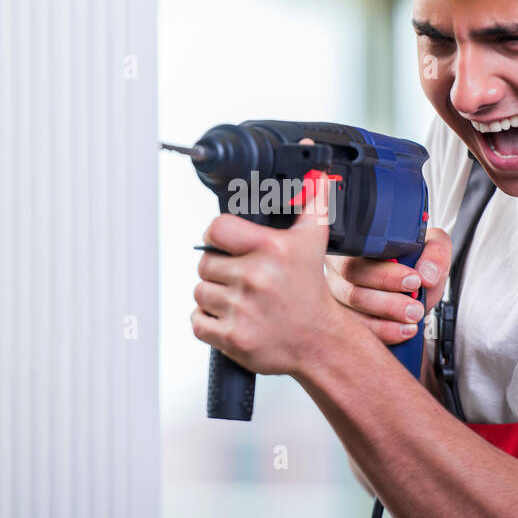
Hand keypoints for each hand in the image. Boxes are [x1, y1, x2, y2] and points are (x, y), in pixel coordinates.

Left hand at [190, 170, 341, 376]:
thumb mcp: (314, 242)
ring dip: (214, 296)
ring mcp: (242, 309)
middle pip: (205, 263)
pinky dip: (208, 321)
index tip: (226, 243)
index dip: (217, 235)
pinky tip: (231, 317)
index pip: (216, 228)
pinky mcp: (232, 337)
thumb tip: (319, 175)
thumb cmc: (310, 293)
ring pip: (200, 292)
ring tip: (239, 299)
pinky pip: (198, 321)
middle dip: (219, 270)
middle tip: (240, 277)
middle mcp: (255, 277)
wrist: (319, 342)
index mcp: (271, 249)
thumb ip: (314, 203)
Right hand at [323, 227, 451, 345]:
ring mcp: (338, 296)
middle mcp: (339, 270)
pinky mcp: (343, 319)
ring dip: (386, 320)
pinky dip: (384, 332)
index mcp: (358, 246)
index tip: (414, 281)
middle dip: (388, 302)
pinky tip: (403, 330)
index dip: (384, 273)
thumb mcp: (432, 248)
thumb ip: (435, 253)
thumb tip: (426, 273)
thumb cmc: (416, 262)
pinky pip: (357, 330)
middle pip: (352, 288)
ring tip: (413, 318)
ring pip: (353, 312)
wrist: (416, 288)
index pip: (359, 257)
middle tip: (415, 306)